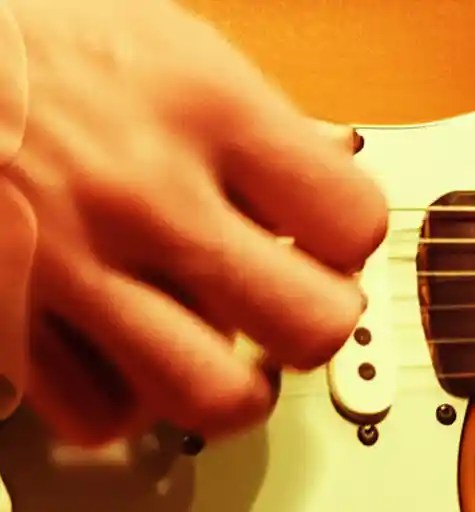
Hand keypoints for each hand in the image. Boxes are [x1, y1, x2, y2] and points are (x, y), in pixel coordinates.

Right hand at [2, 0, 385, 444]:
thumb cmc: (41, 46)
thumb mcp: (173, 50)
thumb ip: (260, 134)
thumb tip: (326, 203)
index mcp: (204, 107)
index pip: (351, 223)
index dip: (352, 241)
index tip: (330, 243)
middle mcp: (144, 192)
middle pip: (307, 326)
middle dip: (317, 325)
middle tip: (293, 309)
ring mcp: (71, 263)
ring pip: (213, 395)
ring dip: (235, 384)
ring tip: (226, 353)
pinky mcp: (3, 321)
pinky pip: (103, 415)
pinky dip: (130, 400)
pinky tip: (132, 355)